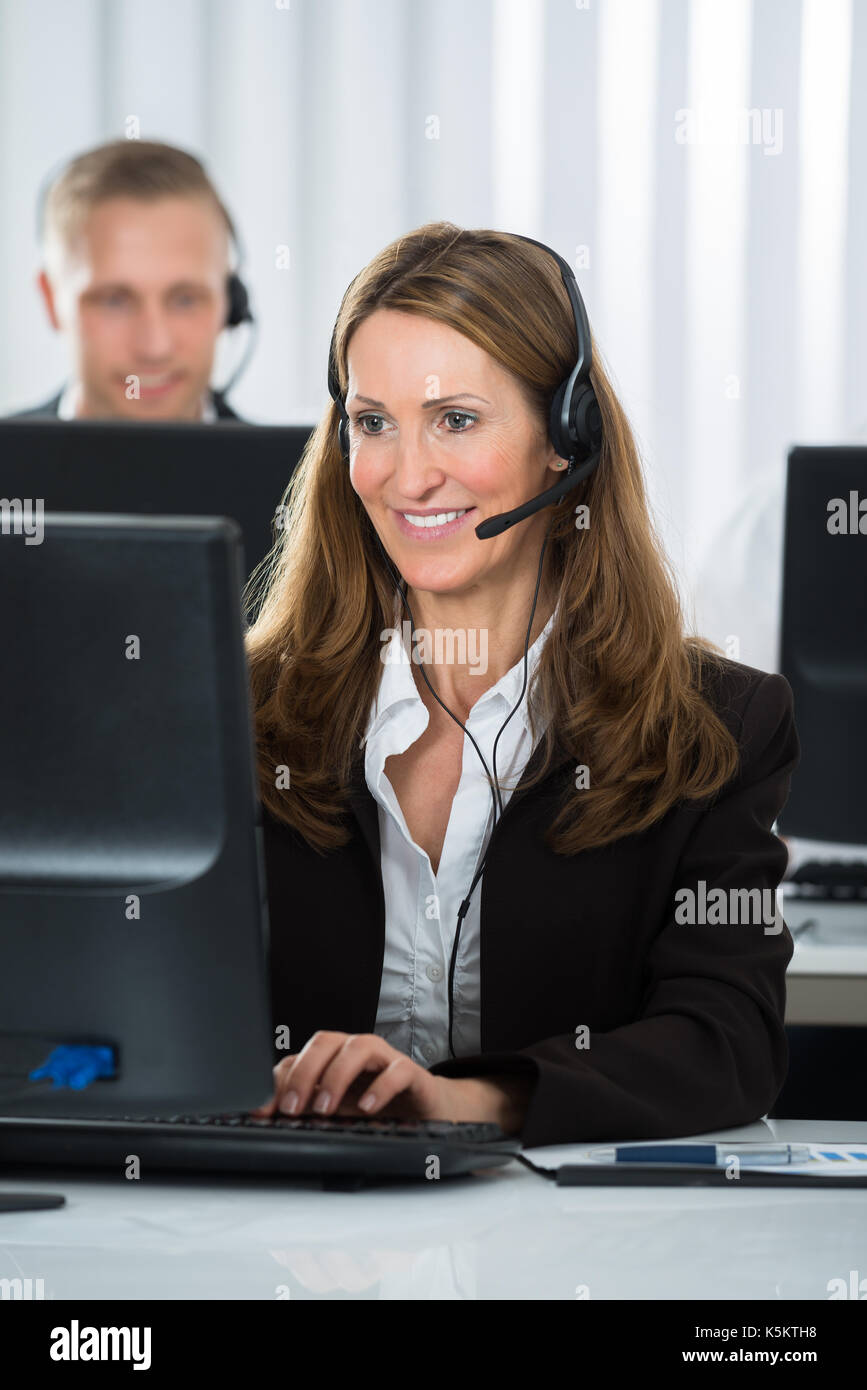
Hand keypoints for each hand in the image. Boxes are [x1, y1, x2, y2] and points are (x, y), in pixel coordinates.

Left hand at [250, 1031, 530, 1132]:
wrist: (425, 1112)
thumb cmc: (375, 1106)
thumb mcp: (335, 1110)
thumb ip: (304, 1107)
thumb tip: (264, 1113)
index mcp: (333, 1056)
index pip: (299, 1055)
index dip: (278, 1080)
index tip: (263, 1109)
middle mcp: (356, 1051)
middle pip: (325, 1041)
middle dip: (304, 1073)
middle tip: (291, 1108)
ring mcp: (385, 1058)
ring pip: (358, 1048)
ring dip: (336, 1077)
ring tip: (323, 1109)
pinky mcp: (411, 1073)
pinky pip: (397, 1071)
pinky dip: (380, 1088)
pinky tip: (367, 1108)